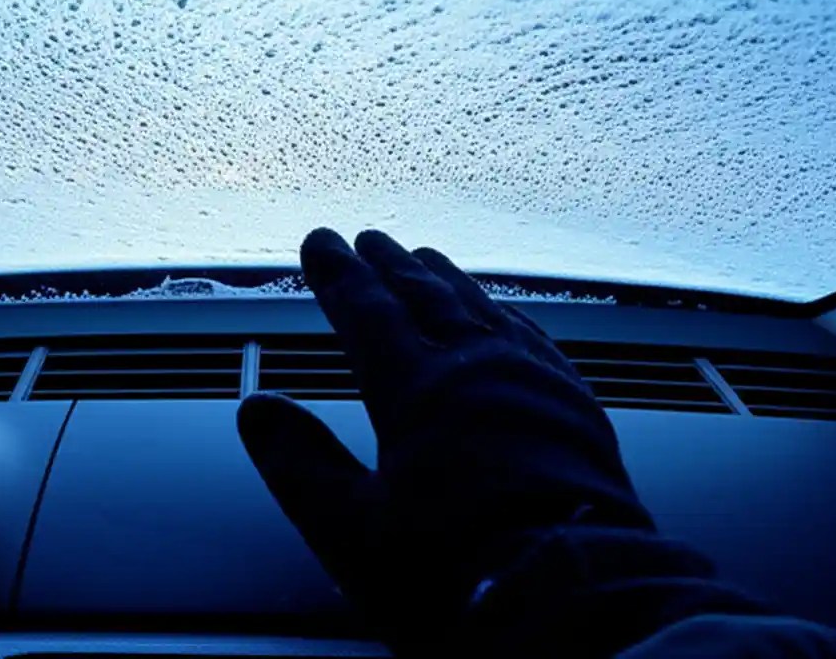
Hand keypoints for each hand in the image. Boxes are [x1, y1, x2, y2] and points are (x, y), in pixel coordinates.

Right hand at [238, 228, 654, 652]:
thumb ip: (299, 463)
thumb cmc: (459, 573)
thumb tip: (258, 409)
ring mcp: (536, 383)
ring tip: (428, 260)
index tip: (321, 244)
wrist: (575, 596)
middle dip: (391, 266)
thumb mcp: (351, 530)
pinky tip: (506, 316)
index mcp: (418, 389)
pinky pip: (535, 337)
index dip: (339, 274)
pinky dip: (507, 315)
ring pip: (482, 309)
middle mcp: (479, 369)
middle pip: (426, 297)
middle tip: (370, 239)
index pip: (366, 311)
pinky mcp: (578, 408)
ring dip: (448, 281)